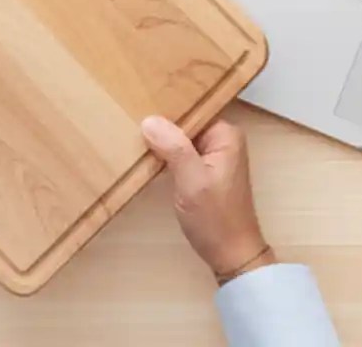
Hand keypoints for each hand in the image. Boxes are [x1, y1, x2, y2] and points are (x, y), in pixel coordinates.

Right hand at [141, 116, 274, 277]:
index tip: (138, 107)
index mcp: (225, 134)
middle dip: (162, 126)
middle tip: (130, 123)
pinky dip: (167, 156)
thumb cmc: (215, 218)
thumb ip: (173, 148)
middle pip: (185, 123)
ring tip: (133, 136)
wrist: (231, 255)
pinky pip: (182, 154)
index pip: (191, 110)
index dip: (166, 111)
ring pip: (181, 140)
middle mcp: (223, 140)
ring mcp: (214, 156)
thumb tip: (149, 120)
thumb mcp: (192, 181)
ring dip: (162, 142)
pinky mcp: (205, 171)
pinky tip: (147, 155)